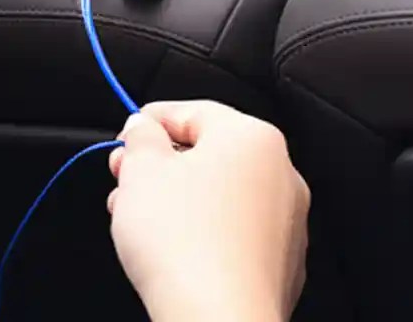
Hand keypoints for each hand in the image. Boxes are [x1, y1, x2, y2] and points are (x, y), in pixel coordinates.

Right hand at [107, 101, 309, 321]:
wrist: (219, 319)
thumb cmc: (184, 243)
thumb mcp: (142, 171)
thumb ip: (141, 138)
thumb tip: (143, 128)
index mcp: (253, 137)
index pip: (194, 111)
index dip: (150, 121)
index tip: (126, 136)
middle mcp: (281, 173)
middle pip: (210, 154)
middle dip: (161, 166)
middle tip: (125, 178)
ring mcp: (287, 221)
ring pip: (222, 195)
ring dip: (178, 201)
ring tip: (137, 219)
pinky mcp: (281, 262)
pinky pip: (235, 234)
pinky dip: (204, 233)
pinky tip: (171, 250)